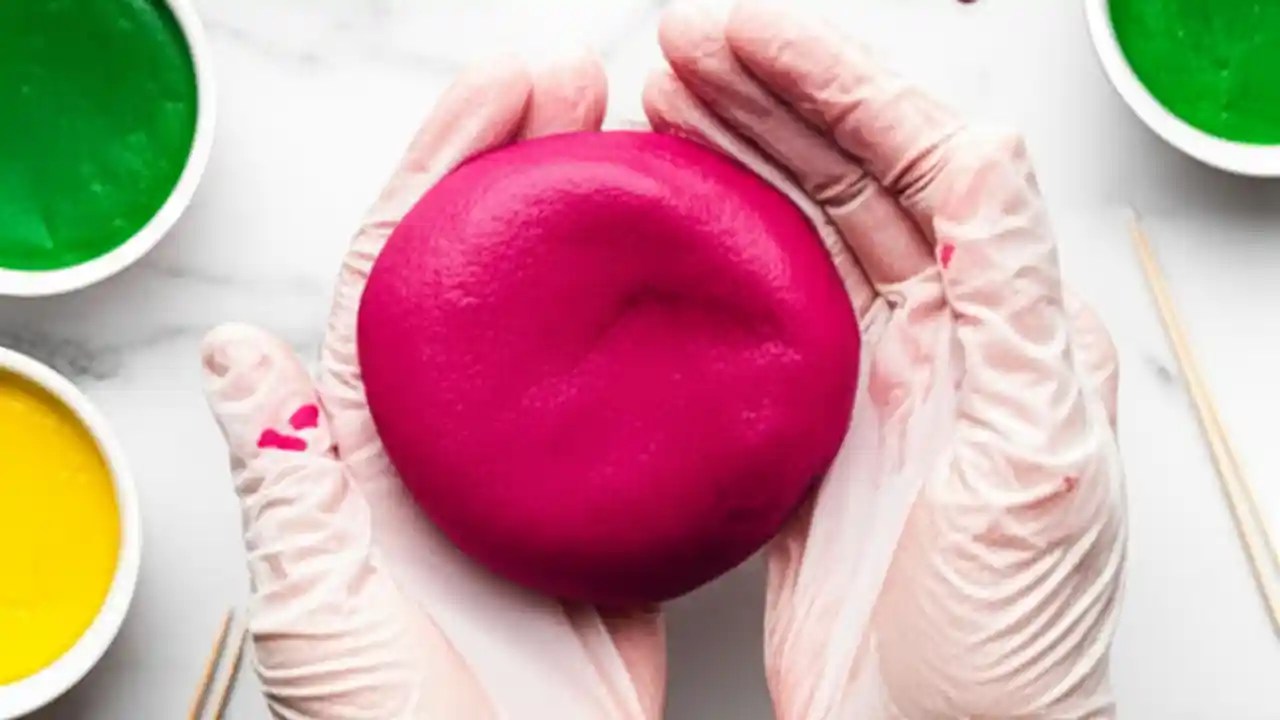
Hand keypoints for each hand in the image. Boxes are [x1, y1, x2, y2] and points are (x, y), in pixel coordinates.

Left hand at [201, 54, 664, 719]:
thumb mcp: (319, 609)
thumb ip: (287, 483)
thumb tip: (237, 357)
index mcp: (373, 454)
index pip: (402, 275)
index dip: (442, 171)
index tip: (501, 93)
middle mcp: (461, 448)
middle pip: (498, 275)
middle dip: (533, 165)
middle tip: (588, 84)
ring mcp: (545, 480)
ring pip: (577, 328)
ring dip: (606, 234)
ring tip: (650, 151)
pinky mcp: (620, 524)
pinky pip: (649, 416)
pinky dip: (675, 345)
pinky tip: (705, 288)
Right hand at [647, 2, 1124, 717]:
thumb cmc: (1001, 647)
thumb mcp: (1036, 458)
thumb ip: (1013, 299)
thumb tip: (983, 151)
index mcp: (1010, 333)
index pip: (929, 160)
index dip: (840, 83)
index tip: (754, 41)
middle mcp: (946, 342)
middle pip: (859, 177)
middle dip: (775, 97)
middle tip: (688, 52)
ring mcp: (873, 382)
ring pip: (807, 231)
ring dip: (744, 156)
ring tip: (674, 105)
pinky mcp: (810, 433)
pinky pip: (765, 310)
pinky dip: (722, 250)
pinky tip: (684, 219)